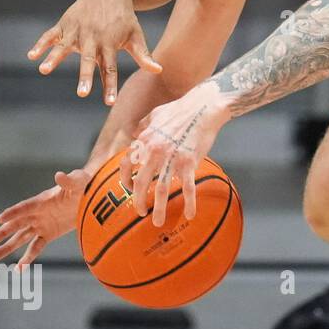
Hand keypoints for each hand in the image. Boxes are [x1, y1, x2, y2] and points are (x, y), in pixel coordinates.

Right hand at [0, 169, 90, 268]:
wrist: (90, 195)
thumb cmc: (83, 184)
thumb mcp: (78, 181)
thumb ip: (69, 180)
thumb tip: (59, 175)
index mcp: (42, 201)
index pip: (24, 207)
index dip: (14, 212)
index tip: (0, 219)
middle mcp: (37, 214)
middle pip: (16, 224)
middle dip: (2, 233)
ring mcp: (41, 224)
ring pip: (21, 238)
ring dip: (8, 247)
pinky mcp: (49, 234)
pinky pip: (36, 247)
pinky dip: (27, 258)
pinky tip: (18, 269)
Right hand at [28, 0, 162, 103]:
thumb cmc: (124, 18)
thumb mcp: (135, 35)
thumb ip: (143, 55)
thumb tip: (158, 71)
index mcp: (110, 43)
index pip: (110, 68)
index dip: (110, 85)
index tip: (109, 102)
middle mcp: (92, 38)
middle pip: (88, 60)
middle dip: (85, 76)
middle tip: (82, 93)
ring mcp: (77, 30)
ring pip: (64, 46)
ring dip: (54, 57)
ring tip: (43, 70)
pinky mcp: (65, 24)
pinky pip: (50, 34)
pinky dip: (41, 44)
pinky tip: (31, 55)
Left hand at [128, 82, 229, 226]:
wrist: (203, 106)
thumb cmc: (180, 108)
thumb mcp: (156, 114)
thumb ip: (143, 125)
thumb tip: (136, 132)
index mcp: (144, 141)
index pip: (126, 165)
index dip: (125, 179)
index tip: (128, 188)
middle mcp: (154, 152)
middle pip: (140, 182)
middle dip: (138, 200)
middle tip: (139, 212)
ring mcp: (171, 158)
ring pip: (160, 189)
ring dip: (157, 208)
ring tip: (156, 222)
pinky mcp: (189, 162)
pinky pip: (188, 187)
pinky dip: (189, 203)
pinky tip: (190, 214)